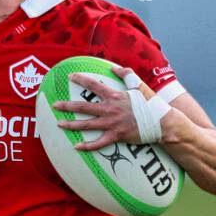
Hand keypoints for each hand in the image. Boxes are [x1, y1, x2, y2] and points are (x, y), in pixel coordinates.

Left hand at [53, 63, 172, 150]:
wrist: (161, 122)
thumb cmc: (151, 104)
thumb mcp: (139, 86)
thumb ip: (126, 75)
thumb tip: (114, 68)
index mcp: (114, 95)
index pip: (94, 85)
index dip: (80, 79)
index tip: (70, 76)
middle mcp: (110, 108)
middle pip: (84, 106)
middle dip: (67, 105)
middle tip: (55, 105)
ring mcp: (112, 123)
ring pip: (87, 124)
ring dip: (72, 124)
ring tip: (59, 124)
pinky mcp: (117, 136)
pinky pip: (99, 142)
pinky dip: (87, 146)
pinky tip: (77, 147)